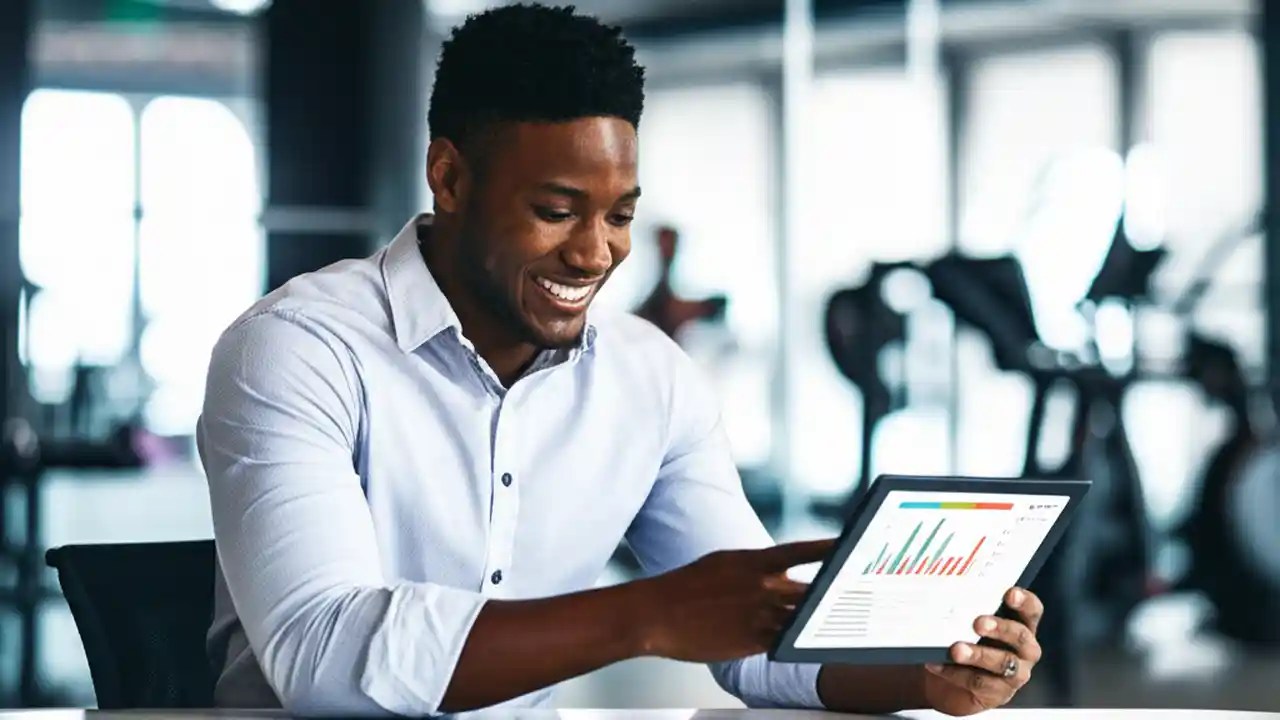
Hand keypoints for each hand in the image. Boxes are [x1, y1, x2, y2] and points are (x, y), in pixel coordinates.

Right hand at [635, 539, 833, 662]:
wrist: (657, 613)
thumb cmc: (688, 587)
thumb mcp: (723, 564)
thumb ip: (755, 568)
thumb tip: (777, 573)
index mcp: (754, 561)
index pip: (802, 551)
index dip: (829, 549)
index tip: (852, 545)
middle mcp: (761, 585)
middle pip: (812, 589)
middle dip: (835, 592)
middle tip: (861, 593)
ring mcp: (759, 614)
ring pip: (804, 617)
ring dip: (823, 620)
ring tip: (847, 621)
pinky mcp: (753, 640)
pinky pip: (787, 641)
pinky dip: (801, 641)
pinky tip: (813, 643)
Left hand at [923, 587, 1043, 715]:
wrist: (950, 684)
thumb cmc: (964, 642)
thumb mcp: (967, 624)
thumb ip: (967, 609)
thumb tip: (949, 592)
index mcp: (1021, 625)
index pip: (1032, 610)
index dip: (1024, 601)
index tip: (1009, 594)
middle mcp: (1025, 649)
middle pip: (1021, 636)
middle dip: (1000, 628)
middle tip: (978, 623)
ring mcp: (1016, 673)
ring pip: (1004, 663)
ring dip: (978, 655)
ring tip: (956, 651)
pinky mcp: (999, 693)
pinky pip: (979, 682)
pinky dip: (955, 673)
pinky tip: (936, 664)